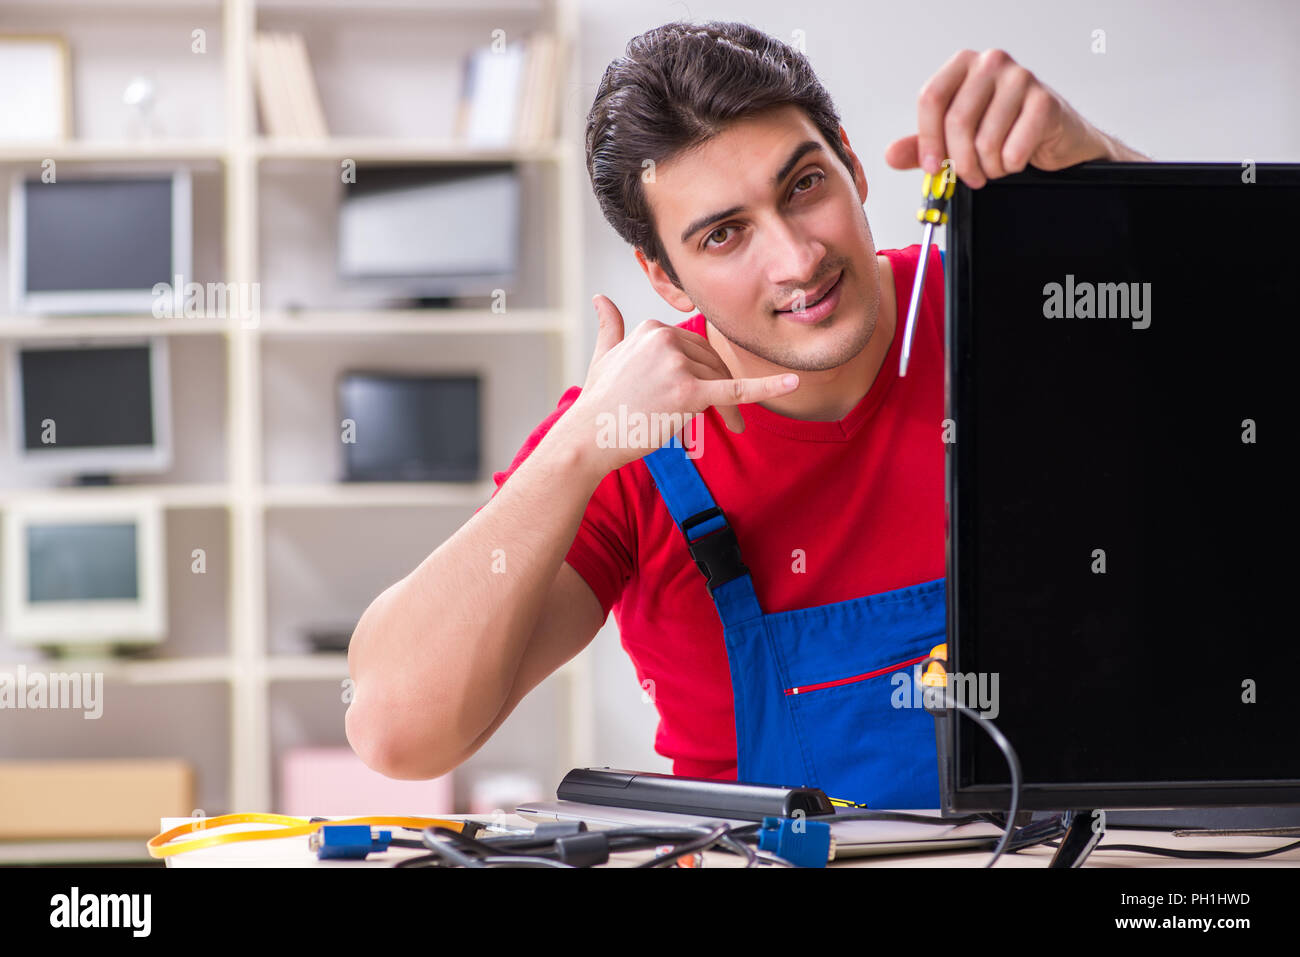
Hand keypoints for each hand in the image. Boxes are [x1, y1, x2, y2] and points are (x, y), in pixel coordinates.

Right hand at [561, 295, 799, 472]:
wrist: (588, 438)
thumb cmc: (599, 403)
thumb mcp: (603, 356)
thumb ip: (610, 326)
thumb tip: (600, 297)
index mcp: (653, 327)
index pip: (699, 347)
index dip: (709, 373)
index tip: (710, 398)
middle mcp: (665, 338)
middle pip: (714, 363)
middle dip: (724, 392)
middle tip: (733, 424)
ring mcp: (677, 364)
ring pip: (721, 382)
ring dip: (732, 409)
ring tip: (734, 430)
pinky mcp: (687, 393)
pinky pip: (734, 389)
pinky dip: (766, 387)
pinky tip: (792, 383)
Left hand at [885, 48, 1130, 187]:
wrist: (1055, 136)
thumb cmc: (1004, 130)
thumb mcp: (956, 139)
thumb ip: (922, 146)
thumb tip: (891, 155)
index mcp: (962, 66)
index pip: (931, 98)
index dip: (928, 139)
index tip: (933, 167)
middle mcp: (990, 63)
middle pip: (957, 121)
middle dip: (960, 161)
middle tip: (970, 176)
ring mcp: (1020, 78)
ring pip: (985, 139)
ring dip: (988, 166)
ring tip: (995, 165)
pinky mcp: (1045, 101)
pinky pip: (1013, 149)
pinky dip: (1011, 165)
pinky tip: (1016, 158)